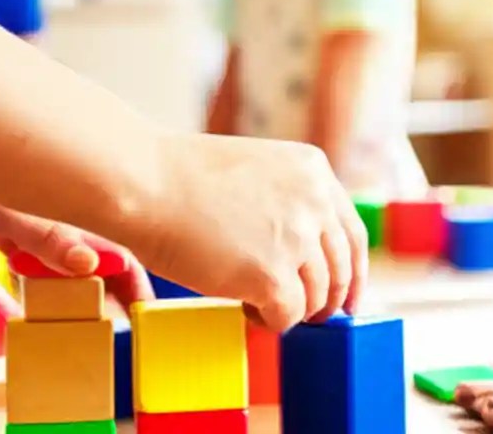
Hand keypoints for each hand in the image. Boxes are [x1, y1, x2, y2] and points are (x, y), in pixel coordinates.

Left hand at [0, 163, 153, 309]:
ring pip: (67, 263)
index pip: (115, 242)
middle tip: (121, 321)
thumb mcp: (3, 210)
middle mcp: (56, 213)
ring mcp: (31, 225)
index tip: (144, 305)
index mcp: (67, 201)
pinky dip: (44, 285)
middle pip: (97, 255)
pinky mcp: (6, 234)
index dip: (133, 274)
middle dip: (113, 286)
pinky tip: (46, 304)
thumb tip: (89, 266)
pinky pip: (35, 265)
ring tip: (89, 321)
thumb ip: (46, 238)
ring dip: (78, 289)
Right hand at [125, 133, 367, 331]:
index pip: (352, 233)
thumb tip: (308, 255)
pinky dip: (269, 322)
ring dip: (290, 309)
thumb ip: (288, 202)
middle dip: (326, 301)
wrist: (141, 182)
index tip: (347, 298)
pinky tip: (244, 309)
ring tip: (254, 302)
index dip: (352, 272)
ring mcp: (296, 239)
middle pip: (340, 270)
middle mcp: (314, 202)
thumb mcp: (256, 171)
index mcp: (313, 170)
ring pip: (315, 298)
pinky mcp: (272, 276)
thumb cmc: (178, 179)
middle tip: (306, 316)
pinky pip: (289, 317)